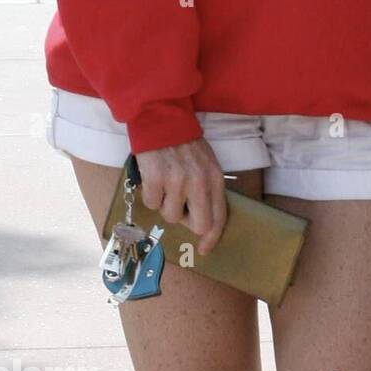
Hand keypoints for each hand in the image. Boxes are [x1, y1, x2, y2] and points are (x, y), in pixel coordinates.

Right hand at [135, 137, 228, 255]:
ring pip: (170, 217)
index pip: (219, 217)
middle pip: (198, 225)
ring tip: (166, 183)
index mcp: (215, 178)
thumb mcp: (206, 164)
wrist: (163, 121)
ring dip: (166, 205)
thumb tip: (201, 221)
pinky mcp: (156, 181)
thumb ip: (207, 190)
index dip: (212, 238)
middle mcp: (199, 182)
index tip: (204, 249)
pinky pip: (152, 205)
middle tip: (179, 207)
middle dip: (187, 222)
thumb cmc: (186, 145)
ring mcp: (177, 182)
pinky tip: (154, 178)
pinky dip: (151, 196)